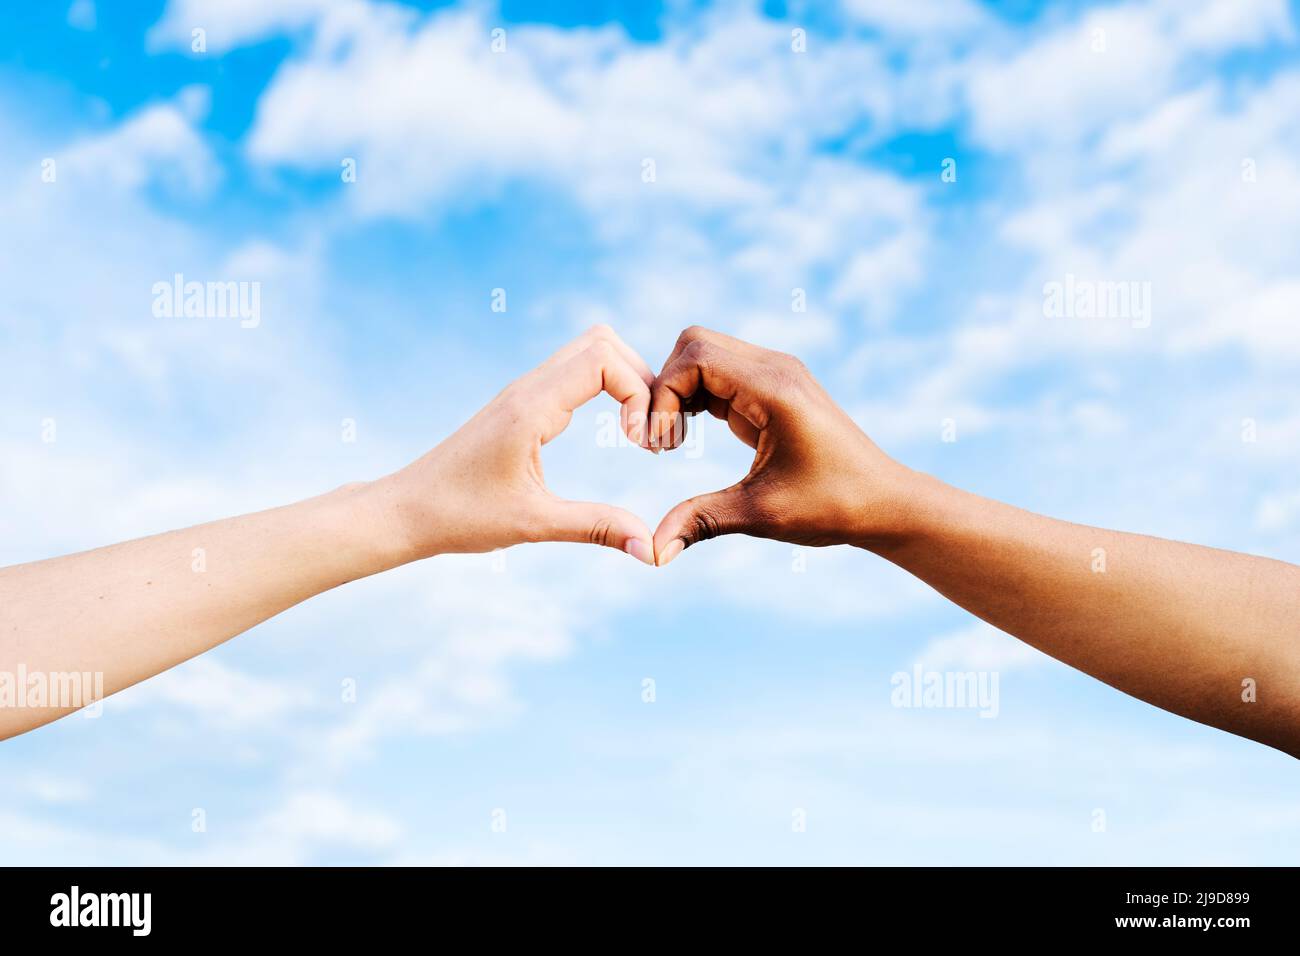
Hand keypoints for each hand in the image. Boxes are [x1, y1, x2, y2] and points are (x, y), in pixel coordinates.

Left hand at [379, 325, 657, 563]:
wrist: (407, 510)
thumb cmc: (460, 516)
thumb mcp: (534, 524)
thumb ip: (596, 528)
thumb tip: (651, 551)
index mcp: (531, 407)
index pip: (605, 360)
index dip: (639, 394)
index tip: (641, 445)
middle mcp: (528, 388)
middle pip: (603, 342)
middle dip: (641, 379)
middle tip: (649, 434)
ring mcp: (524, 392)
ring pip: (589, 351)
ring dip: (624, 381)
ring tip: (638, 433)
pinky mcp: (522, 405)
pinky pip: (574, 372)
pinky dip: (605, 388)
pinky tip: (614, 431)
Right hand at [647, 326, 910, 564]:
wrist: (884, 502)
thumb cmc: (833, 506)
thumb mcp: (762, 514)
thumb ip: (702, 521)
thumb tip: (653, 552)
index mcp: (774, 389)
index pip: (695, 358)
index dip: (663, 396)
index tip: (660, 446)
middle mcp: (775, 369)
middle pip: (694, 344)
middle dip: (665, 388)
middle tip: (661, 442)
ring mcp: (776, 374)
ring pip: (704, 354)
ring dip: (678, 392)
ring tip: (673, 442)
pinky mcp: (773, 387)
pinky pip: (720, 373)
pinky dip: (695, 397)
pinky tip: (689, 436)